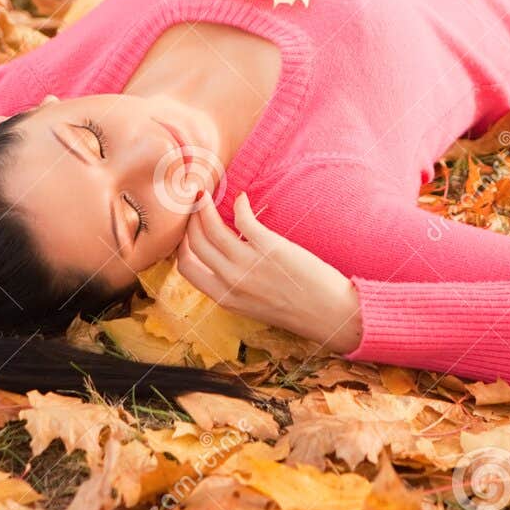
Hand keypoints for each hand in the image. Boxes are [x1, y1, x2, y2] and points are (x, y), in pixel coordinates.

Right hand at [178, 192, 362, 352]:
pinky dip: (238, 205)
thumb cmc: (296, 309)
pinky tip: (241, 199)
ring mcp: (248, 264)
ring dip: (204, 207)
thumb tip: (223, 260)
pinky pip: (243, 219)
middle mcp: (231, 281)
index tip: (186, 230)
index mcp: (224, 297)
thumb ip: (233, 286)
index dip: (181, 245)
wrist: (328, 313)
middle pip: (195, 243)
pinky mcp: (269, 247)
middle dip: (190, 220)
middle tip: (193, 204)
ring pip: (211, 228)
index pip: (186, 268)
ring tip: (204, 195)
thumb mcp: (253, 305)